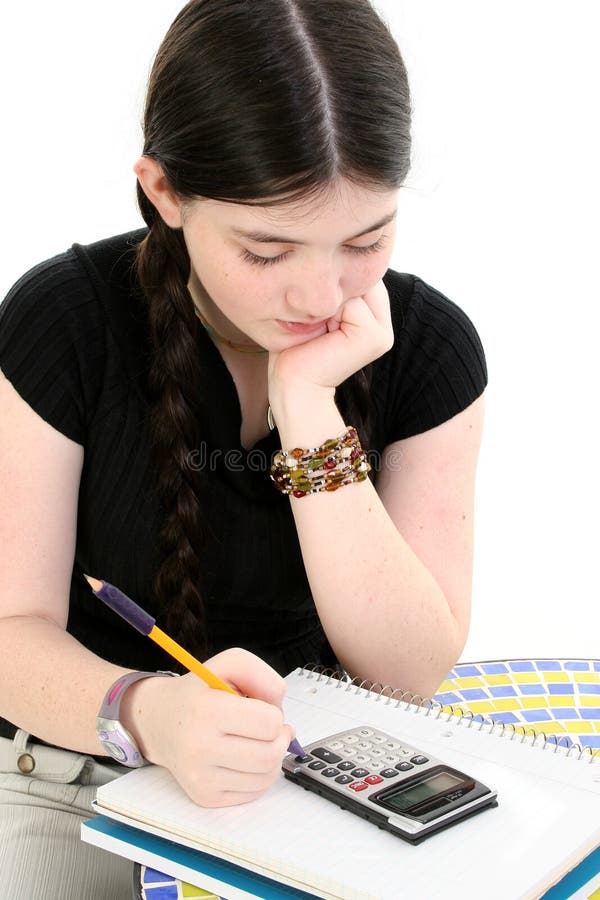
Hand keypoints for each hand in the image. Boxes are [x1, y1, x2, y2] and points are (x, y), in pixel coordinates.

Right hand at [125, 648, 294, 807]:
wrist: (159, 720)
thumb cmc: (199, 691)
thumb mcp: (229, 663)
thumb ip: (261, 675)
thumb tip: (280, 709)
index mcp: (207, 710)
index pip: (269, 723)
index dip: (274, 714)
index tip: (262, 709)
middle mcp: (200, 747)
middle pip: (270, 754)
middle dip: (279, 739)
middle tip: (269, 729)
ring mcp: (200, 776)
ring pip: (266, 777)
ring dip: (272, 758)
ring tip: (258, 742)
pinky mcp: (204, 796)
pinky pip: (253, 793)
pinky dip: (259, 776)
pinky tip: (246, 759)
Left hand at [268, 280, 393, 396]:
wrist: (293, 384)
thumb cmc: (297, 346)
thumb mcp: (318, 309)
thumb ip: (336, 287)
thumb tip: (342, 259)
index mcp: (373, 313)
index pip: (356, 272)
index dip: (330, 286)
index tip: (317, 316)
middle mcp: (383, 322)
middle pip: (359, 276)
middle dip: (332, 293)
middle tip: (319, 325)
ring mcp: (383, 332)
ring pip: (356, 286)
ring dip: (330, 303)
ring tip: (321, 329)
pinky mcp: (376, 337)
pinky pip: (352, 302)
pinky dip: (331, 313)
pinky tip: (324, 336)